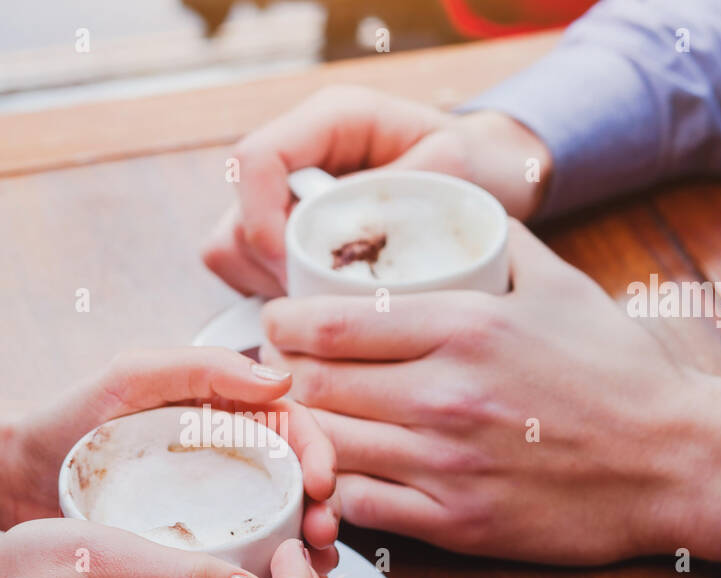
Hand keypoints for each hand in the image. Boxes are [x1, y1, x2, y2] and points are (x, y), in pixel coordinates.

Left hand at [6, 346, 338, 575]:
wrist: (18, 477)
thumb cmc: (71, 420)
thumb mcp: (133, 377)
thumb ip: (201, 367)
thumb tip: (280, 379)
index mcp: (226, 412)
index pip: (293, 427)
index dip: (319, 453)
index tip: (319, 484)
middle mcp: (230, 457)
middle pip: (299, 480)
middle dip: (324, 508)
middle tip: (321, 537)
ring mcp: (216, 503)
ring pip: (283, 522)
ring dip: (309, 546)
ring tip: (313, 570)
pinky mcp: (197, 544)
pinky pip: (247, 557)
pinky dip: (272, 574)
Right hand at [201, 85, 551, 296]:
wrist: (488, 181)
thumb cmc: (475, 168)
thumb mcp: (453, 168)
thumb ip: (398, 193)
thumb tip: (349, 232)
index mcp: (330, 122)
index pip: (255, 160)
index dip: (261, 219)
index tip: (294, 267)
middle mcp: (297, 158)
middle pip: (235, 219)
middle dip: (271, 270)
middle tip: (327, 299)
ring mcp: (284, 202)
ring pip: (232, 254)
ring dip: (272, 290)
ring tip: (332, 306)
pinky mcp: (285, 240)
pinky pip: (248, 278)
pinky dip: (277, 300)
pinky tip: (324, 310)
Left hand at [258, 220, 720, 564]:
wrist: (673, 463)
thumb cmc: (617, 373)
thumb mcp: (560, 285)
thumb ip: (496, 241)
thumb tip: (448, 204)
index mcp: (465, 327)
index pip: (328, 324)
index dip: (281, 323)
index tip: (277, 323)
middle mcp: (446, 395)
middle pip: (313, 385)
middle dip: (282, 376)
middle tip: (281, 372)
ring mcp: (447, 465)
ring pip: (326, 446)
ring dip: (303, 432)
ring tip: (301, 419)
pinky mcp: (455, 523)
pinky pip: (359, 507)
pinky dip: (335, 489)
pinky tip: (340, 472)